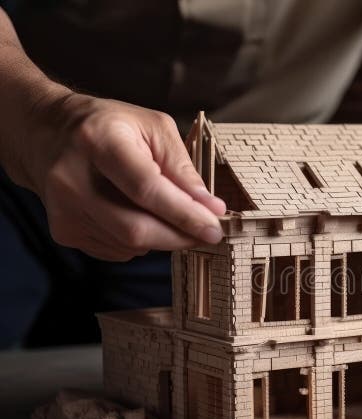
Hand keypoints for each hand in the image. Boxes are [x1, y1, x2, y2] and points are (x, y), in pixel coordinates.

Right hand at [20, 92, 225, 260]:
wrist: (47, 134)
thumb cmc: (109, 127)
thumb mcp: (153, 128)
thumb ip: (182, 168)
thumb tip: (210, 208)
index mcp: (98, 142)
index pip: (147, 190)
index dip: (185, 214)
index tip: (214, 226)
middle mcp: (72, 178)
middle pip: (136, 228)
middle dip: (180, 237)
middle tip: (207, 233)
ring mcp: (64, 209)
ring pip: (130, 244)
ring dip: (162, 237)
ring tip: (169, 214)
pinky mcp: (64, 230)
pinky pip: (118, 249)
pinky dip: (140, 241)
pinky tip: (138, 215)